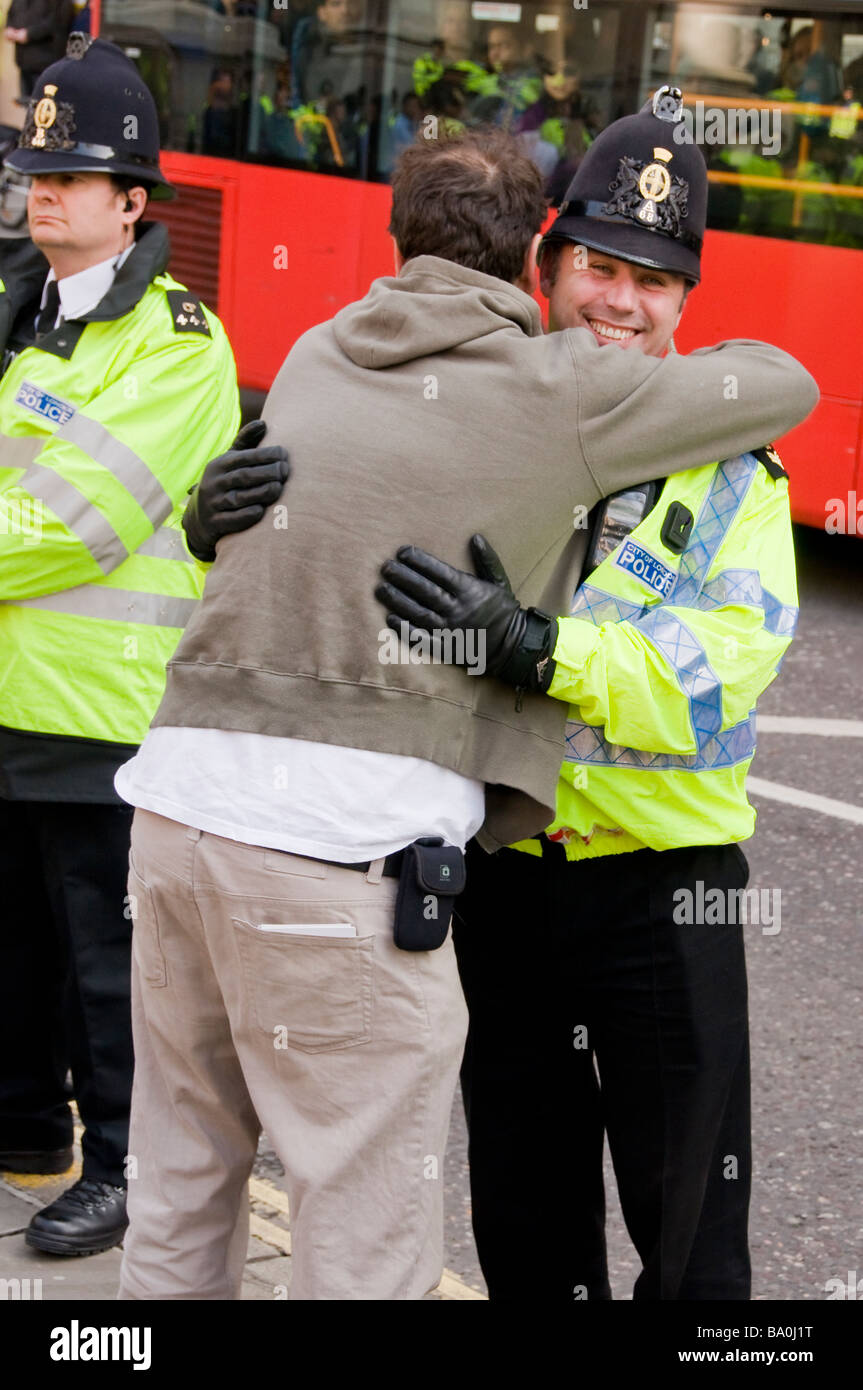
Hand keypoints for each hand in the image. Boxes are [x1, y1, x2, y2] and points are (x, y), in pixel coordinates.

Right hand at [182, 420, 289, 561]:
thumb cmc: (224, 484)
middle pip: (244, 476)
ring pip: (240, 498)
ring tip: (280, 488)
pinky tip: (263, 510)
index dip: (265, 454)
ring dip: (263, 492)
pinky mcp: (215, 524)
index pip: (244, 457)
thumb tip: (264, 423)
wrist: (199, 519)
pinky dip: (250, 514)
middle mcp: (213, 483)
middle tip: (286, 471)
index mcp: (218, 465)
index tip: (284, 454)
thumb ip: (245, 443)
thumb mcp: (229, 462)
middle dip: (268, 472)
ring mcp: (213, 504)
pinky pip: (235, 519)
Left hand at [375, 534, 557, 692]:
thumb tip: (475, 537)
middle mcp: (458, 609)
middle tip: (385, 568)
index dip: (419, 561)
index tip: (402, 552)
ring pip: (418, 612)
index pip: (439, 572)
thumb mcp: (500, 582)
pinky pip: (421, 638)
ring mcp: (450, 630)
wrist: (512, 647)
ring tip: (380, 589)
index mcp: (470, 591)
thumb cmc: (504, 611)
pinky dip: (405, 629)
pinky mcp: (445, 648)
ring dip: (397, 600)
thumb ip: (487, 560)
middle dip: (403, 578)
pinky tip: (390, 618)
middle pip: (425, 591)